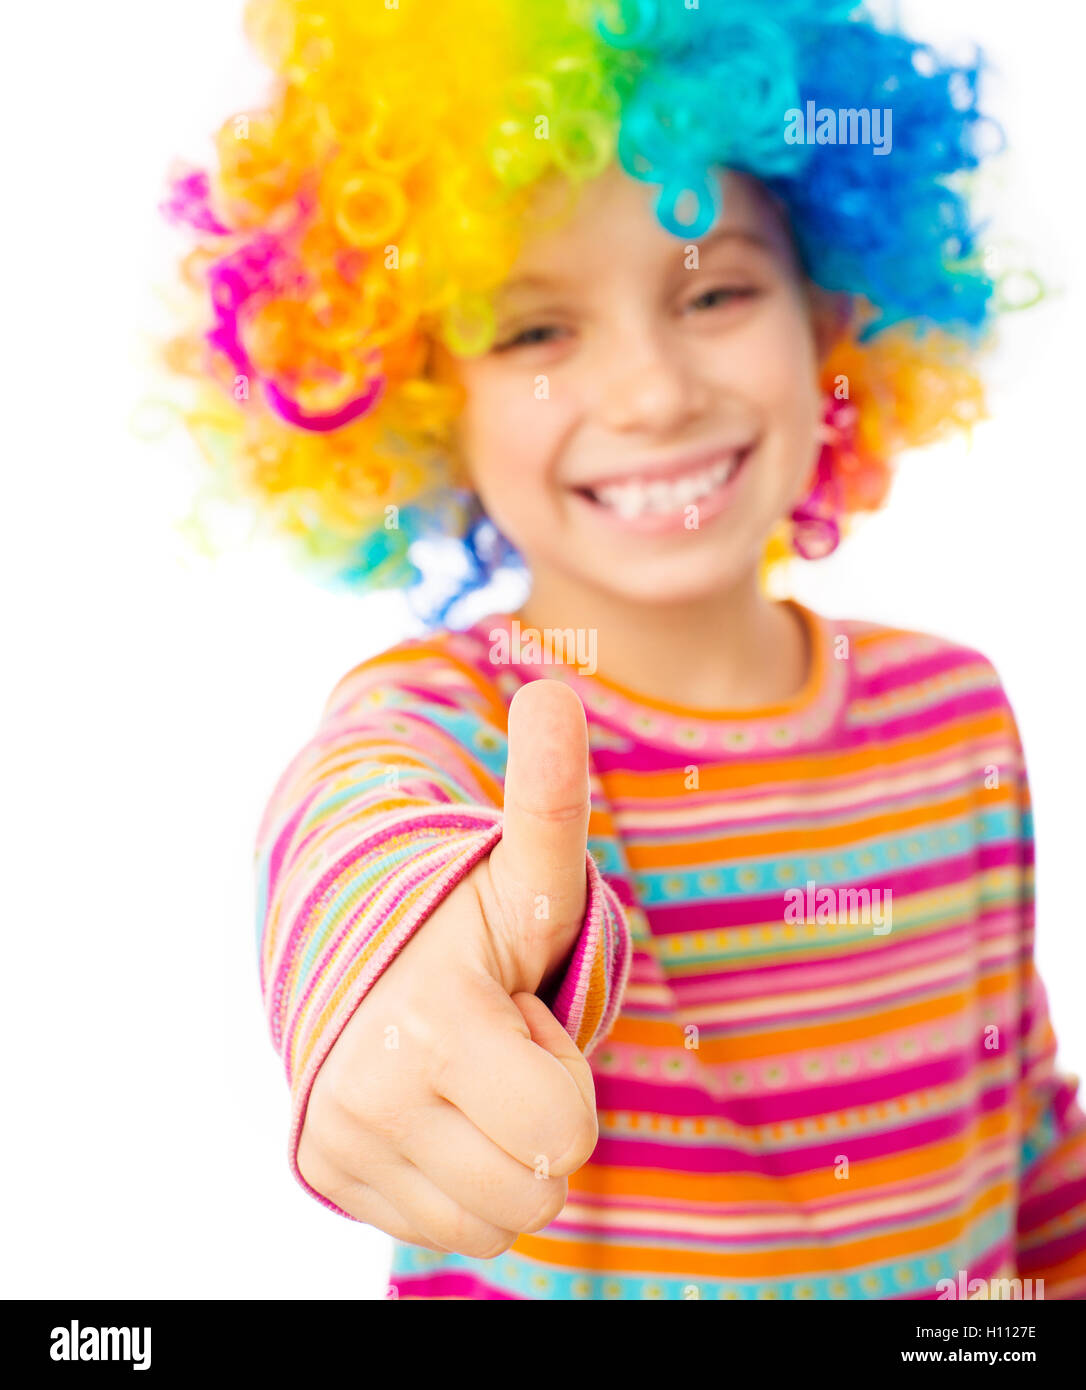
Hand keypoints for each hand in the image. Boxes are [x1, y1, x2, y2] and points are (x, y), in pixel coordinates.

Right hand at [296, 679, 598, 1256]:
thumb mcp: (522, 872)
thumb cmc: (465, 918)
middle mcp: (371, 1093)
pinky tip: (441, 1111)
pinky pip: (447, 1231)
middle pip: (539, 1186)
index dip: (564, 1069)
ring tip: (470, 1074)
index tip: (519, 1015)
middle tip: (500, 1045)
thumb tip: (555, 691)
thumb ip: (548, 799)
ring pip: (496, 1220)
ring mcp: (343, 1142)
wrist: (357, 948)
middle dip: (541, 1115)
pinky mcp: (327, 1175)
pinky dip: (462, 1182)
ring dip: (504, 1152)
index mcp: (430, 1022)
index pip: (567, 1133)